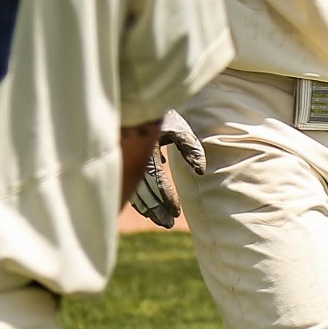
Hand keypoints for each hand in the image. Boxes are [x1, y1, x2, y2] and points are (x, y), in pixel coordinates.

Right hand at [129, 111, 204, 228]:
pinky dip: (138, 199)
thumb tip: (202, 171)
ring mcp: (127, 162)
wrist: (140, 104)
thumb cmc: (163, 115)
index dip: (167, 198)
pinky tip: (146, 208)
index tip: (177, 213)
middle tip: (168, 224)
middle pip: (145, 191)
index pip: (158, 181)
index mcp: (147, 151)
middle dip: (157, 209)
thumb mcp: (179, 128)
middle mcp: (134, 159)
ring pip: (136, 191)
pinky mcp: (125, 164)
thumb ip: (190, 148)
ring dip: (147, 207)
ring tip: (159, 220)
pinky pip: (130, 186)